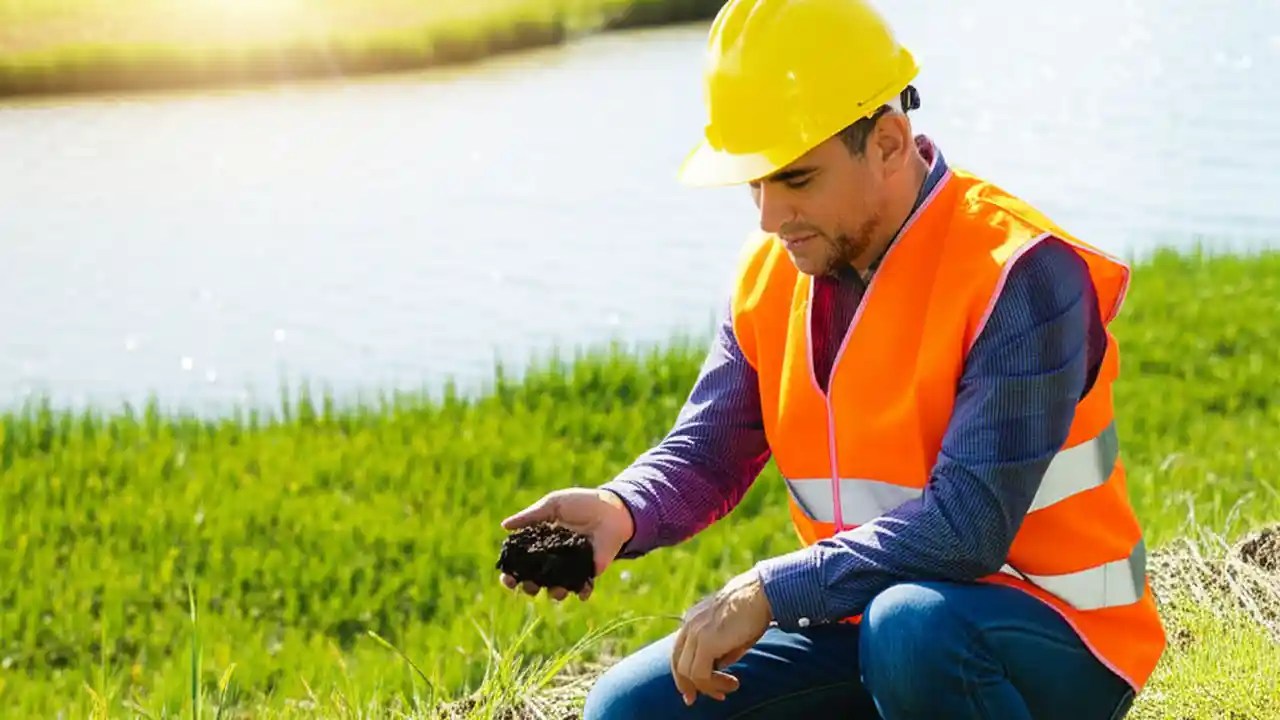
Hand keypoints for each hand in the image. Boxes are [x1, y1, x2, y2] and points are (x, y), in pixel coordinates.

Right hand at [499, 487, 634, 601]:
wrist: (611, 508)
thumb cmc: (581, 503)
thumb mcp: (554, 505)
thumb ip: (530, 516)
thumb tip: (504, 526)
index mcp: (541, 544)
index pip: (520, 563)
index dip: (511, 573)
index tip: (507, 577)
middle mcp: (553, 560)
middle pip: (534, 582)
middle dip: (528, 588)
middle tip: (529, 586)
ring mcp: (571, 568)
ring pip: (557, 589)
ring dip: (554, 593)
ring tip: (557, 589)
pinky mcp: (589, 572)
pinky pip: (583, 588)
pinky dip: (582, 593)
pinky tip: (581, 592)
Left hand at [670, 568, 772, 704]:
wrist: (761, 593)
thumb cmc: (754, 610)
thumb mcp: (733, 632)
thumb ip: (722, 649)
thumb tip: (719, 667)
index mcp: (693, 618)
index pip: (679, 651)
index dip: (683, 673)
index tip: (691, 690)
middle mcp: (689, 624)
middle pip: (677, 662)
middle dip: (686, 685)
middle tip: (694, 700)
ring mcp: (695, 632)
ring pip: (687, 672)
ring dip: (708, 687)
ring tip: (729, 688)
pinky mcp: (705, 642)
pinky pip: (700, 674)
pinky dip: (713, 684)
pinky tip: (731, 683)